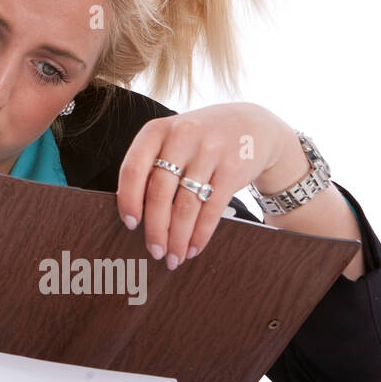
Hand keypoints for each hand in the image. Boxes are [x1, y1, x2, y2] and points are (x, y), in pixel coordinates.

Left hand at [116, 102, 292, 269]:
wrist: (252, 124)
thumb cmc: (199, 138)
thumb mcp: (172, 138)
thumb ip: (152, 164)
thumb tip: (133, 213)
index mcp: (157, 130)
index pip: (133, 168)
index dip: (128, 199)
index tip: (130, 224)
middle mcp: (182, 137)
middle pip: (160, 193)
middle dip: (155, 229)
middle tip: (154, 251)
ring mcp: (210, 152)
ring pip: (186, 205)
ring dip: (177, 237)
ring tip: (173, 257)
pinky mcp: (233, 169)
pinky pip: (212, 209)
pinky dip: (200, 234)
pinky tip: (193, 248)